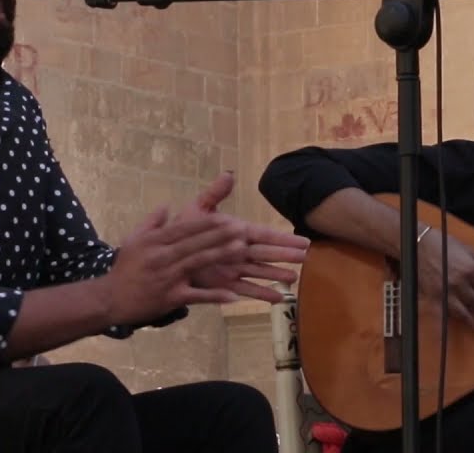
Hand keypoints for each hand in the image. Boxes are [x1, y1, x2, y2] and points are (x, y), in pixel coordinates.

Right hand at [101, 200, 247, 325]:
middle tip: (242, 227)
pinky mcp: (171, 298)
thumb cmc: (125, 269)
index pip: (184, 229)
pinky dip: (215, 296)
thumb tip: (166, 206)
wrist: (110, 299)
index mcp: (154, 241)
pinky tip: (233, 295)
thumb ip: (151, 222)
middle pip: (195, 243)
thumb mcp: (133, 240)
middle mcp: (162, 257)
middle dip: (220, 234)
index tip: (225, 217)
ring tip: (241, 248)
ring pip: (197, 263)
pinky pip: (197, 296)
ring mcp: (167, 278)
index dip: (206, 223)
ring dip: (220, 255)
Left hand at [180, 172, 309, 302]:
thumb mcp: (198, 208)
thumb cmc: (185, 229)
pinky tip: (278, 299)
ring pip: (260, 272)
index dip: (283, 238)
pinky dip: (262, 294)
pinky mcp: (226, 284)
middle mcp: (239, 251)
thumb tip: (228, 174)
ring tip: (294, 278)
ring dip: (276, 275)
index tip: (304, 241)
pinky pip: (246, 290)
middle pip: (267, 253)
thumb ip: (215, 194)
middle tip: (305, 258)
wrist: (168, 253)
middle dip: (285, 255)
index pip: (264, 235)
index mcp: (236, 232)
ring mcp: (234, 269)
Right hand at [417, 230, 473, 328]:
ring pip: (465, 312)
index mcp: (470, 269)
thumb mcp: (466, 248)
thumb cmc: (441, 243)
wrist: (416, 244)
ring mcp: (446, 292)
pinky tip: (445, 339)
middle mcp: (460, 283)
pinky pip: (440, 316)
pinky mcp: (433, 297)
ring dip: (470, 315)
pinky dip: (443, 330)